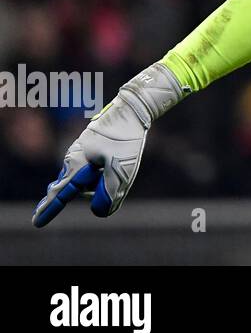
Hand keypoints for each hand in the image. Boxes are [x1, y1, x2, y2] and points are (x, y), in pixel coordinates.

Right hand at [32, 62, 187, 227]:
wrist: (132, 110)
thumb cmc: (124, 138)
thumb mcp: (121, 169)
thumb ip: (109, 193)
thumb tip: (99, 211)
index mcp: (76, 165)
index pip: (61, 194)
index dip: (49, 210)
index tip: (36, 223)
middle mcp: (74, 159)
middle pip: (78, 187)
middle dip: (90, 189)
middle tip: (101, 174)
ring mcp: (81, 153)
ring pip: (89, 177)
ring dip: (102, 178)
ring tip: (122, 159)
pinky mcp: (92, 148)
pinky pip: (96, 167)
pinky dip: (106, 170)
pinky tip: (121, 157)